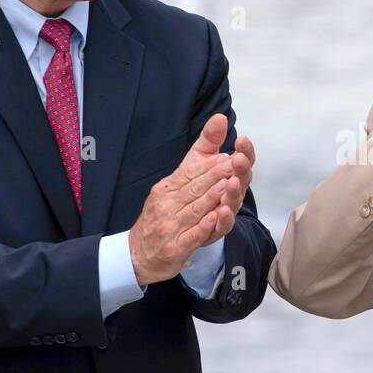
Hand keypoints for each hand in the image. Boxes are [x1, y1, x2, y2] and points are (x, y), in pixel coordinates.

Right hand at [127, 121, 241, 285]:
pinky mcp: (175, 247)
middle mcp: (167, 204)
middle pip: (195, 188)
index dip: (210, 164)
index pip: (190, 172)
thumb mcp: (175, 185)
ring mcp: (170, 227)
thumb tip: (220, 119)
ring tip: (229, 185)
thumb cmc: (162, 215)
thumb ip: (200, 155)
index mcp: (167, 188)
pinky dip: (204, 226)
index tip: (228, 155)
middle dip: (215, 175)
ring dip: (213, 197)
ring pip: (195, 209)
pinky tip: (216, 217)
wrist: (138, 254)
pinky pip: (192, 235)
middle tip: (235, 164)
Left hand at [178, 113, 253, 216]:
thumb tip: (219, 117)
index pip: (242, 161)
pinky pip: (222, 226)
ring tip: (232, 182)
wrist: (171, 223)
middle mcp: (231, 193)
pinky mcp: (214, 231)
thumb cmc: (189, 188)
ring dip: (234, 192)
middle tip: (239, 159)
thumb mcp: (197, 160)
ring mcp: (224, 212)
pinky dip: (223, 219)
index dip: (245, 151)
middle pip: (241, 180)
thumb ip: (210, 140)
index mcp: (230, 175)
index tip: (241, 140)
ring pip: (233, 202)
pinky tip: (222, 210)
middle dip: (241, 169)